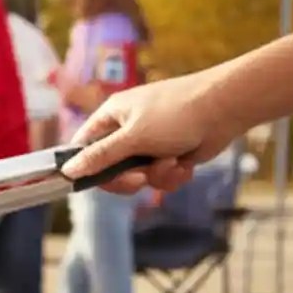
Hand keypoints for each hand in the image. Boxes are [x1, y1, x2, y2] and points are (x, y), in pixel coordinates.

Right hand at [61, 73, 234, 193]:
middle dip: (129, 177)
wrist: (225, 108)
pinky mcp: (170, 154)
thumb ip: (100, 156)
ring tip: (174, 162)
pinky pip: (161, 177)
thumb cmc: (175, 114)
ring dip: (157, 176)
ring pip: (139, 176)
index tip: (92, 183)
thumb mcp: (133, 137)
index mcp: (111, 118)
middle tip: (141, 179)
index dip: (85, 166)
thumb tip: (68, 170)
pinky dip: (173, 175)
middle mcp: (127, 130)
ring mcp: (149, 143)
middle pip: (111, 169)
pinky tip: (186, 164)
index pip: (84, 147)